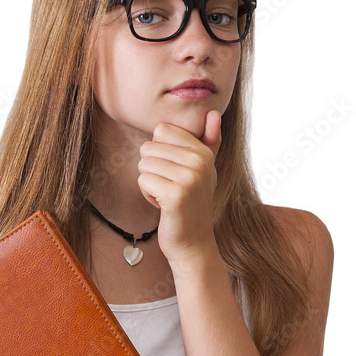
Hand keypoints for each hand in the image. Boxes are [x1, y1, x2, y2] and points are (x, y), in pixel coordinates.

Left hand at [137, 109, 221, 262]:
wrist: (194, 242)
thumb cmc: (193, 203)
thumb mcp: (204, 169)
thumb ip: (209, 140)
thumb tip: (212, 113)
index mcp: (204, 151)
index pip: (161, 130)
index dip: (160, 152)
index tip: (175, 172)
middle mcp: (200, 162)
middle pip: (149, 147)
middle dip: (152, 169)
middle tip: (170, 187)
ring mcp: (189, 178)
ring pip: (144, 164)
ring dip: (149, 183)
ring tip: (167, 196)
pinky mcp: (176, 195)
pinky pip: (143, 181)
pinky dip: (148, 195)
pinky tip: (163, 206)